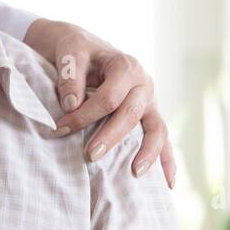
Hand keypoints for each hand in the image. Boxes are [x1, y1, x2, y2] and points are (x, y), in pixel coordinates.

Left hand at [24, 19, 174, 187]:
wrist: (81, 46)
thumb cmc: (75, 50)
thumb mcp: (69, 52)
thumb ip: (70, 76)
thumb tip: (71, 105)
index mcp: (126, 66)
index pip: (109, 98)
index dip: (85, 115)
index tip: (61, 127)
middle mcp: (143, 83)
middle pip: (131, 114)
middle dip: (111, 137)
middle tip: (90, 156)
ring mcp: (150, 101)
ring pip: (156, 129)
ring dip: (147, 153)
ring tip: (134, 173)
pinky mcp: (149, 114)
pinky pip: (162, 138)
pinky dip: (166, 160)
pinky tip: (168, 183)